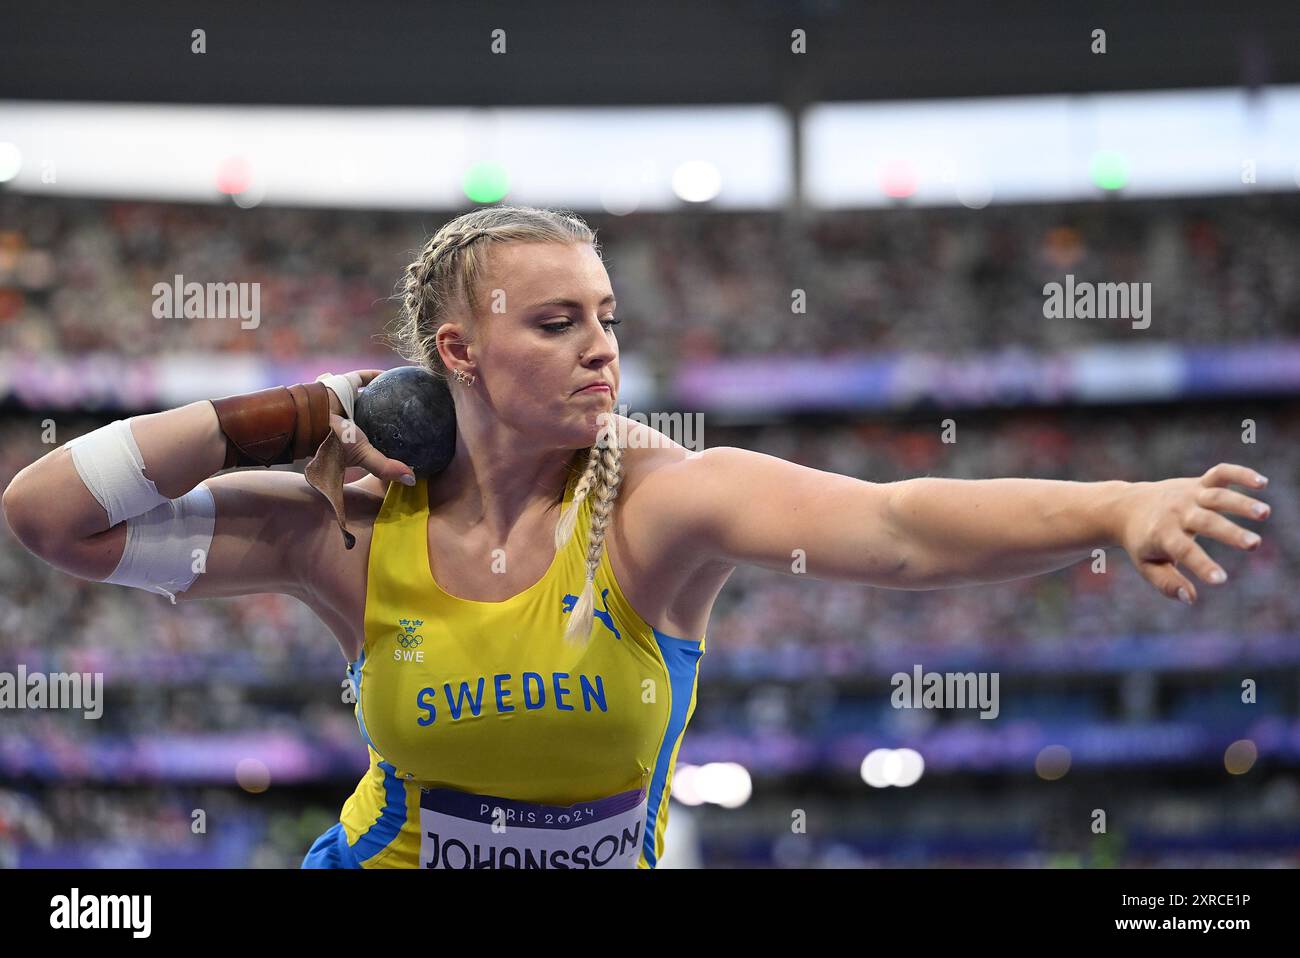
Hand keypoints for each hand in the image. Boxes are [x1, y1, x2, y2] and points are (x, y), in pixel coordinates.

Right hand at [328, 369, 414, 484]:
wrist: (311, 418)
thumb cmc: (334, 441)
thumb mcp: (363, 456)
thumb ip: (386, 467)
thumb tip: (412, 480)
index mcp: (355, 436)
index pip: (378, 436)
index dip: (392, 436)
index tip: (413, 435)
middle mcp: (352, 418)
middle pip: (376, 414)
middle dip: (391, 412)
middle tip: (412, 411)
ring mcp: (348, 400)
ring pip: (371, 395)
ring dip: (386, 392)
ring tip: (407, 391)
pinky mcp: (344, 383)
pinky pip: (365, 378)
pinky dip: (378, 376)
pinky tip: (396, 375)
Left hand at [1117, 463, 1269, 603]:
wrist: (1127, 507)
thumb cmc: (1142, 542)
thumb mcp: (1147, 566)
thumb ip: (1167, 583)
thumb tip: (1190, 598)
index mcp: (1162, 534)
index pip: (1184, 551)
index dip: (1202, 565)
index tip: (1221, 580)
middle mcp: (1177, 512)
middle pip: (1205, 521)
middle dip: (1229, 532)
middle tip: (1253, 544)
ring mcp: (1189, 496)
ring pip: (1216, 496)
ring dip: (1240, 502)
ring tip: (1264, 513)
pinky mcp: (1198, 483)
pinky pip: (1220, 474)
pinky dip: (1239, 474)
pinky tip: (1262, 483)